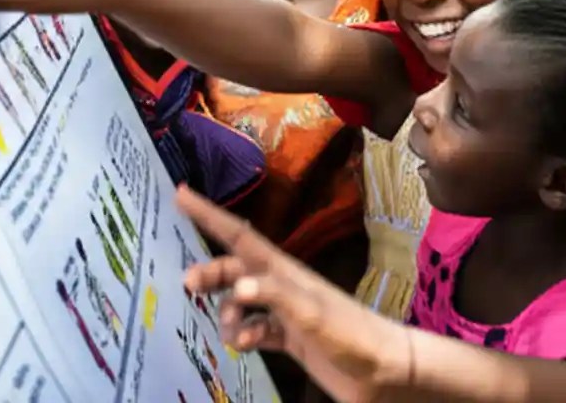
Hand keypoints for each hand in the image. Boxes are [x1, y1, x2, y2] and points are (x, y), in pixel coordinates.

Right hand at [177, 186, 411, 402]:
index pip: (239, 236)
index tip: (181, 194)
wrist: (384, 370)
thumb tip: (236, 287)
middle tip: (188, 286)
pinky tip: (247, 346)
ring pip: (241, 303)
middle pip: (234, 270)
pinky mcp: (290, 338)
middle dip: (210, 275)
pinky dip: (245, 337)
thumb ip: (275, 296)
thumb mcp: (312, 313)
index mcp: (285, 271)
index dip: (209, 215)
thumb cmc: (353, 335)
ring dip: (228, 316)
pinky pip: (255, 330)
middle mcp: (282, 286)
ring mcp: (285, 312)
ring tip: (233, 334)